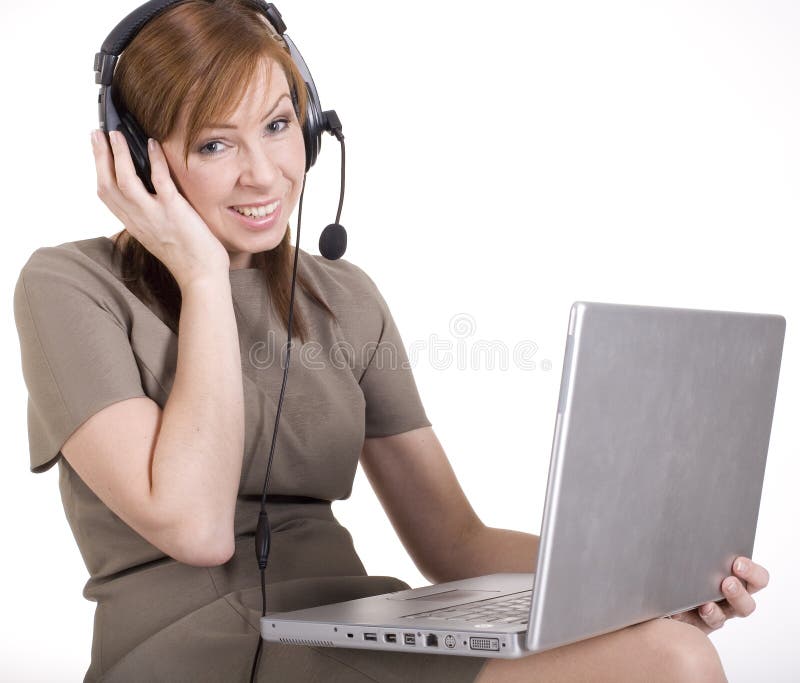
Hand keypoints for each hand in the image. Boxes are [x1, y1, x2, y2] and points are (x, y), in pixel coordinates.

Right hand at [91, 129, 230, 288]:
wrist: (201, 277)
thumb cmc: (187, 256)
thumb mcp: (158, 234)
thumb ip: (149, 214)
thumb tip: (149, 189)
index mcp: (133, 224)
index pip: (106, 195)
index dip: (99, 170)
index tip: (97, 149)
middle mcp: (137, 219)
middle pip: (107, 184)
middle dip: (100, 156)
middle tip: (98, 133)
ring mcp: (154, 215)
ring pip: (125, 180)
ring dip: (118, 154)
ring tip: (117, 134)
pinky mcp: (173, 211)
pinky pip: (159, 181)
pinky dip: (154, 160)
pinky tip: (152, 144)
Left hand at [670, 556, 769, 633]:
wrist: (665, 586)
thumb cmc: (682, 565)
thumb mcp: (692, 553)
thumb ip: (696, 547)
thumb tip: (687, 529)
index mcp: (735, 578)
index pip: (757, 578)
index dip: (752, 572)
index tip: (737, 563)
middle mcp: (730, 599)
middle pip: (747, 603)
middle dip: (738, 593)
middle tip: (726, 583)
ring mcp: (717, 614)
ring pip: (724, 619)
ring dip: (717, 611)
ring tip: (705, 605)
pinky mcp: (699, 626)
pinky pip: (698, 627)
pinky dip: (688, 620)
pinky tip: (679, 614)